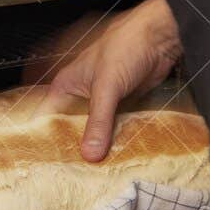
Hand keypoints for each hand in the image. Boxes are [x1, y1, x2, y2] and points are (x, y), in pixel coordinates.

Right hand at [47, 0, 181, 159]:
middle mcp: (81, 92)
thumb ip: (98, 121)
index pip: (49, 116)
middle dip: (75, 146)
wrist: (161, 38)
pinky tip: (115, 154)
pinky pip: (114, 126)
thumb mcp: (106, 87)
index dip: (48, 138)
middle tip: (74, 172)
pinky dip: (114, 138)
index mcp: (67, 84)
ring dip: (97, 144)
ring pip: (94, 128)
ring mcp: (103, 99)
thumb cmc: (127, 45)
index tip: (51, 163)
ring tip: (94, 169)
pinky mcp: (122, 104)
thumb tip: (90, 153)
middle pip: (72, 127)